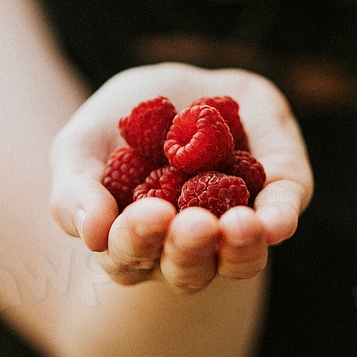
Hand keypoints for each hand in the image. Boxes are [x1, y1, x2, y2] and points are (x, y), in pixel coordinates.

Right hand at [50, 63, 312, 293]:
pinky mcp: (277, 196)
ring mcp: (233, 227)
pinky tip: (275, 222)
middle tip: (193, 225)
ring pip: (239, 260)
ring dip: (240, 248)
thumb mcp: (82, 145)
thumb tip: (93, 234)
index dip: (138, 241)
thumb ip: (75, 191)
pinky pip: (281, 218)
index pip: (130, 258)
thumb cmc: (121, 123)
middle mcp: (184, 247)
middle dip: (188, 249)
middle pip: (186, 270)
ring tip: (239, 225)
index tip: (149, 213)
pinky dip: (279, 220)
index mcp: (134, 242)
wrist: (182, 86)